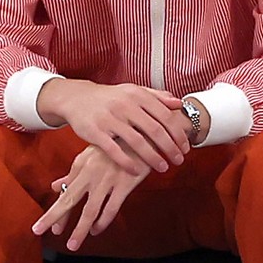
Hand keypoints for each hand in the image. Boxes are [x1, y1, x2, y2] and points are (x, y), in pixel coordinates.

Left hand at [31, 144, 148, 251]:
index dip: (55, 211)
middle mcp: (91, 174)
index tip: (44, 226)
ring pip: (90, 210)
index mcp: (82, 166)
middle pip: (69, 200)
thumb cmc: (117, 145)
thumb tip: (56, 186)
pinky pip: (111, 208)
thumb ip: (73, 173)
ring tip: (73, 244)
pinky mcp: (125, 184)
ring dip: (80, 229)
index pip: (65, 193)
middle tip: (39, 231)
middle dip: (53, 217)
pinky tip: (97, 230)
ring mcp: (108, 180)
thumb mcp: (91, 155)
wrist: (144, 136)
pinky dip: (103, 222)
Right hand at [36, 79, 189, 176]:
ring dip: (153, 157)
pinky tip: (137, 172)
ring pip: (137, 142)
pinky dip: (127, 163)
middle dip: (170, 148)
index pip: (165, 116)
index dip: (178, 133)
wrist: (77, 98)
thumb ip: (157, 97)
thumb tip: (180, 104)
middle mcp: (125, 105)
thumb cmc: (111, 97)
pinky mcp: (95, 132)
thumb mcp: (133, 91)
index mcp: (138, 95)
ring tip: (163, 168)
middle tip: (179, 161)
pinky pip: (114, 151)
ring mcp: (109, 119)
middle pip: (155, 130)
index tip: (185, 148)